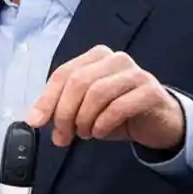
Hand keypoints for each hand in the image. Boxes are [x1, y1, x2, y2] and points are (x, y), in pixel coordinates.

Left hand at [25, 45, 184, 148]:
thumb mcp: (85, 109)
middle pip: (78, 82)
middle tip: (62, 136)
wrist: (157, 122)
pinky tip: (100, 133)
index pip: (64, 74)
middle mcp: (115, 59)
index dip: (47, 99)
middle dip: (64, 113)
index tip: (36, 122)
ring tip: (84, 134)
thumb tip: (35, 119)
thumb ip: (61, 108)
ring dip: (84, 119)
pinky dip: (103, 123)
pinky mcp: (150, 91)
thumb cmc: (118, 112)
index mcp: (96, 57)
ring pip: (97, 93)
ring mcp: (135, 73)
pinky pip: (119, 106)